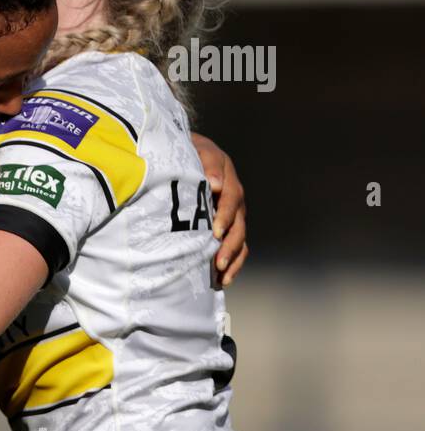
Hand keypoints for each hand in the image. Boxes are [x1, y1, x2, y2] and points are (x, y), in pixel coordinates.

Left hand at [191, 133, 247, 286]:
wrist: (191, 156)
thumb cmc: (192, 154)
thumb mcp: (200, 150)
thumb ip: (209, 164)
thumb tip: (216, 183)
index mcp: (230, 184)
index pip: (231, 202)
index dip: (224, 217)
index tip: (215, 232)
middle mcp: (236, 204)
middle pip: (238, 227)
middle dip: (229, 246)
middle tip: (217, 262)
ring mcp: (234, 219)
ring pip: (239, 241)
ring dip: (232, 260)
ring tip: (222, 277)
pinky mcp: (228, 230)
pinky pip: (236, 249)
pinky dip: (232, 264)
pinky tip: (222, 280)